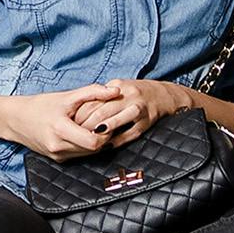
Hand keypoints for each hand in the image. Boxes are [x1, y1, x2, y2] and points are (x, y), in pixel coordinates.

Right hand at [6, 88, 156, 159]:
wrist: (15, 120)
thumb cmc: (41, 105)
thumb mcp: (67, 96)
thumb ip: (93, 92)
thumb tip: (116, 91)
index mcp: (60, 129)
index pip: (93, 141)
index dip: (105, 131)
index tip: (107, 119)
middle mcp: (58, 146)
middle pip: (93, 148)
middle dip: (102, 136)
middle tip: (106, 122)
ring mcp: (58, 155)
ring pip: (88, 154)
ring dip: (95, 142)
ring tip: (96, 126)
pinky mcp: (57, 159)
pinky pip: (79, 155)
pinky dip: (85, 146)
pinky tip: (84, 133)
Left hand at [66, 77, 196, 148]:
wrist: (163, 96)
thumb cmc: (133, 95)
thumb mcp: (117, 89)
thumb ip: (100, 99)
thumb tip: (77, 113)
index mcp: (117, 86)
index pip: (93, 100)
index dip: (80, 114)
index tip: (69, 124)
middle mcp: (128, 95)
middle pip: (102, 110)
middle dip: (87, 125)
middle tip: (75, 135)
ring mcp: (138, 108)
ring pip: (117, 120)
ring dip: (102, 131)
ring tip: (90, 139)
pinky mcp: (147, 122)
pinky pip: (130, 133)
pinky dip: (117, 141)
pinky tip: (107, 146)